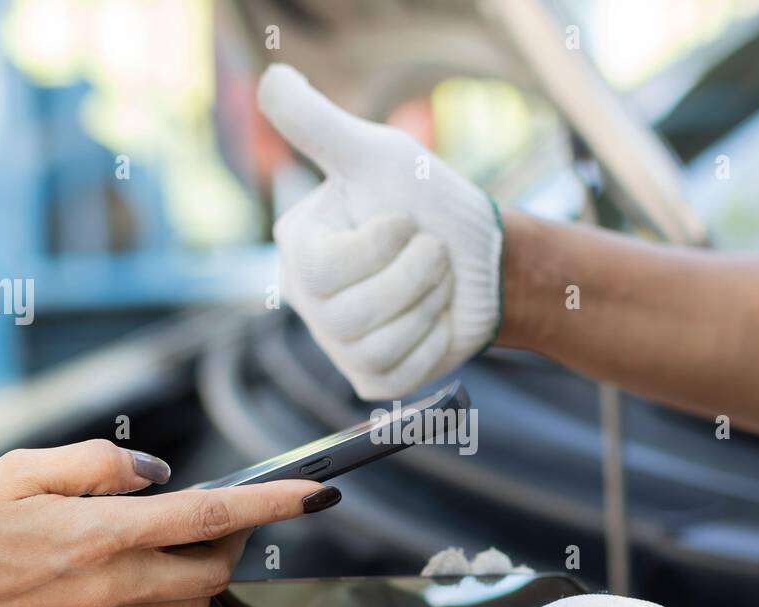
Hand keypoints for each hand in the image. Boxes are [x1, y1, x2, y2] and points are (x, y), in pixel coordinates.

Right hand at [0, 440, 336, 606]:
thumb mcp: (20, 468)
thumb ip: (99, 463)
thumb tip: (157, 473)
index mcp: (101, 538)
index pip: (211, 518)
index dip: (273, 503)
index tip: (317, 493)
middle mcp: (115, 587)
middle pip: (216, 568)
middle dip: (238, 537)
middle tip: (225, 506)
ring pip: (193, 598)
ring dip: (206, 564)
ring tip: (177, 529)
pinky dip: (172, 586)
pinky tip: (141, 560)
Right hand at [257, 64, 502, 399]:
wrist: (487, 260)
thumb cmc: (431, 203)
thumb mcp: (379, 156)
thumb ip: (321, 125)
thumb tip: (271, 76)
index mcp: (299, 248)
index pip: (323, 269)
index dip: (381, 246)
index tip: (406, 221)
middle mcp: (309, 300)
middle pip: (350, 315)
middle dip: (415, 277)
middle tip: (434, 252)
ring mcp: (338, 344)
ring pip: (374, 347)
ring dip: (427, 307)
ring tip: (436, 282)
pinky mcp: (371, 378)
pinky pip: (396, 375)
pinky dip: (430, 344)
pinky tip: (435, 321)